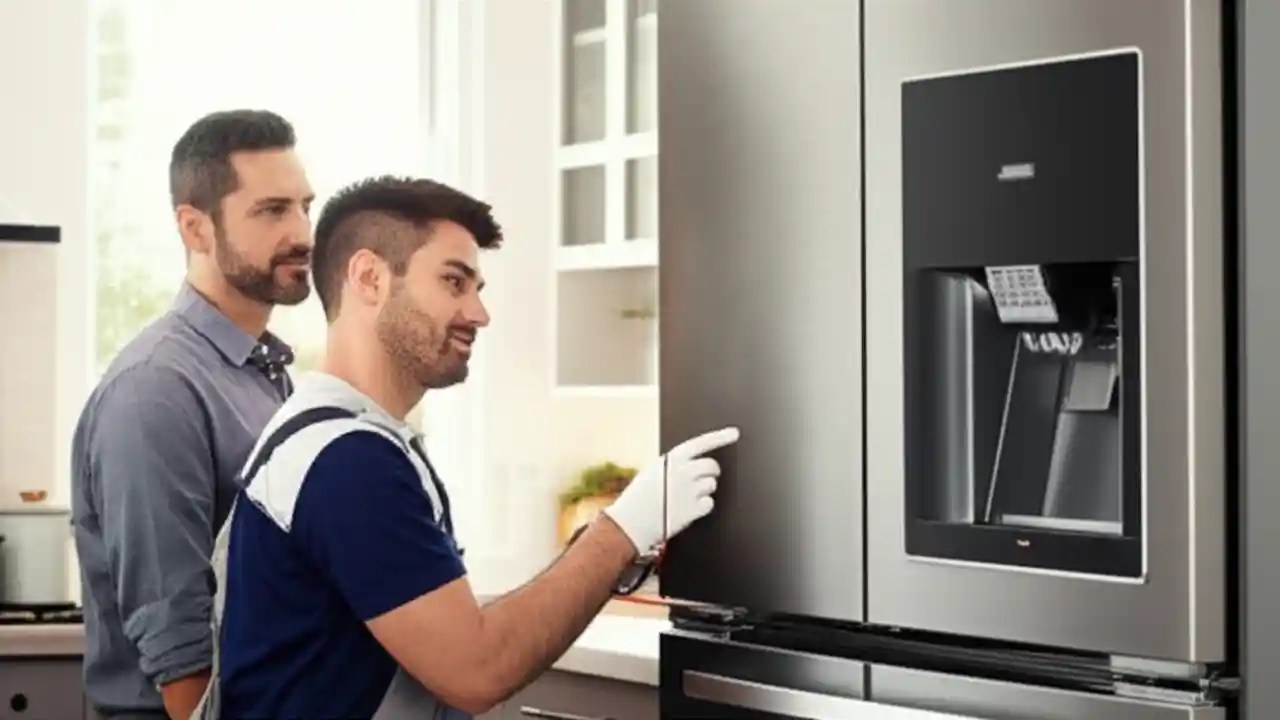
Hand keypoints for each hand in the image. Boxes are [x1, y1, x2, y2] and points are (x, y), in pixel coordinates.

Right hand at [602, 426, 739, 553]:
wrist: (630, 523)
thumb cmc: (638, 499)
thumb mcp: (653, 472)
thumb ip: (674, 466)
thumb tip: (692, 464)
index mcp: (671, 460)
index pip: (701, 443)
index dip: (720, 437)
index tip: (734, 433)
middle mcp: (682, 473)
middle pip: (712, 466)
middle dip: (711, 473)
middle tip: (701, 480)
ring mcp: (689, 491)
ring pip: (712, 485)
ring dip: (704, 491)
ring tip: (685, 498)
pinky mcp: (693, 510)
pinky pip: (709, 504)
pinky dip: (702, 507)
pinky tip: (687, 509)